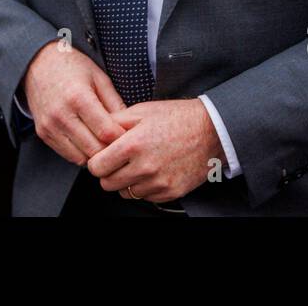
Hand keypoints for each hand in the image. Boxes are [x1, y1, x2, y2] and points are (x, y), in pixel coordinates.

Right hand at [24, 39, 127, 165]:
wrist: (39, 63)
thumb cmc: (72, 67)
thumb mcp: (99, 77)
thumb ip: (115, 103)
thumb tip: (129, 126)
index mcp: (78, 98)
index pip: (106, 132)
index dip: (121, 137)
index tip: (128, 134)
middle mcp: (61, 115)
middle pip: (94, 149)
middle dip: (110, 149)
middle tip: (119, 142)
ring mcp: (50, 126)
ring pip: (81, 158)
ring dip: (95, 154)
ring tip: (103, 142)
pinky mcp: (43, 134)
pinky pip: (67, 156)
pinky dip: (81, 153)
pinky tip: (88, 140)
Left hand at [86, 99, 224, 203]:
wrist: (211, 130)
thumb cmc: (177, 117)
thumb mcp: (142, 110)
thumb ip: (114, 122)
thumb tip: (97, 134)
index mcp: (132, 145)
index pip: (96, 167)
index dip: (97, 161)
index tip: (103, 156)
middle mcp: (144, 167)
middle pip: (107, 184)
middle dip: (109, 173)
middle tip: (118, 161)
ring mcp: (158, 183)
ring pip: (126, 193)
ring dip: (127, 181)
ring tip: (138, 164)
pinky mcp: (170, 192)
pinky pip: (145, 197)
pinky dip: (144, 187)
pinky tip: (153, 170)